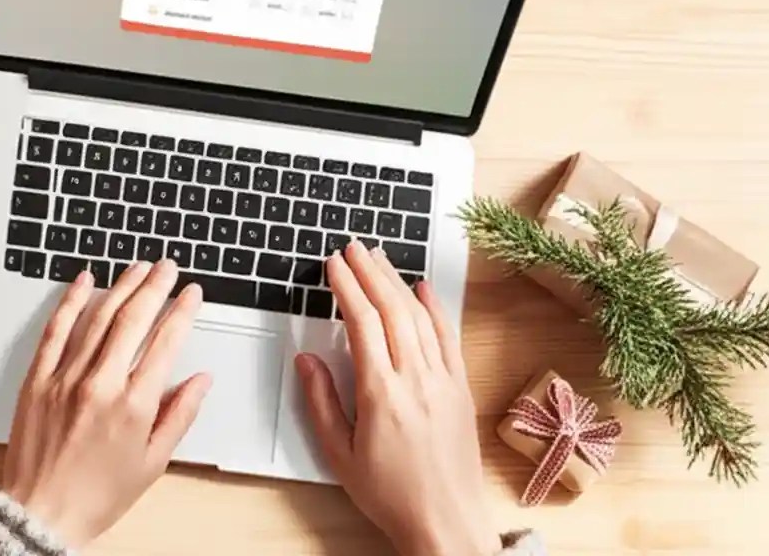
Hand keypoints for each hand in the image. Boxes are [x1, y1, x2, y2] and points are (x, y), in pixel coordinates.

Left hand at [2, 260, 210, 547]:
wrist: (41, 514)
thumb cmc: (96, 496)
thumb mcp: (153, 462)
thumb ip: (180, 415)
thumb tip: (201, 381)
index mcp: (134, 406)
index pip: (166, 342)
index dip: (183, 311)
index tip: (192, 293)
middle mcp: (100, 385)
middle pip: (133, 319)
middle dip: (155, 286)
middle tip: (167, 268)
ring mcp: (65, 378)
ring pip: (97, 317)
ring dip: (121, 286)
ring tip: (137, 268)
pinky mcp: (37, 380)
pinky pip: (55, 330)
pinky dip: (70, 301)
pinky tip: (84, 281)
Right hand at [296, 243, 499, 555]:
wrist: (446, 522)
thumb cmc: (391, 495)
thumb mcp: (339, 454)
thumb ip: (320, 402)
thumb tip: (307, 360)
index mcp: (381, 394)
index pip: (361, 323)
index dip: (346, 287)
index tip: (332, 264)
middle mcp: (416, 379)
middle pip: (392, 309)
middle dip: (370, 272)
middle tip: (353, 247)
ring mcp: (443, 382)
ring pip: (419, 317)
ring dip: (397, 283)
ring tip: (380, 259)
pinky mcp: (461, 389)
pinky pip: (447, 338)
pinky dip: (435, 309)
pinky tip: (423, 290)